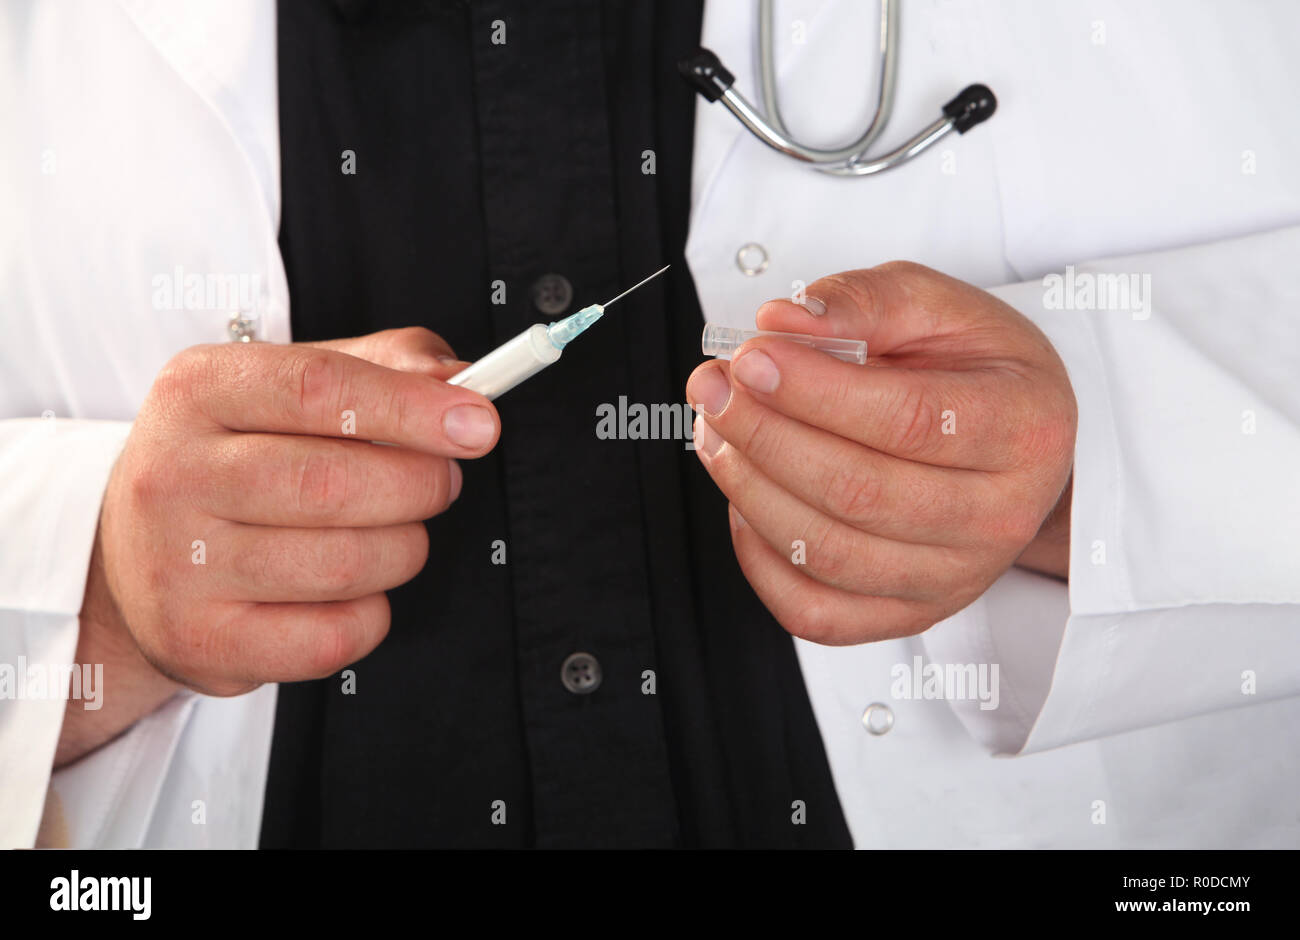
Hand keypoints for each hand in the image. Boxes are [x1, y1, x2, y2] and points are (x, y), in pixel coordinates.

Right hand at [60, 328, 497, 764]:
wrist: (135, 555)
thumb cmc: (234, 461)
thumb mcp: (290, 387)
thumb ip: (382, 367)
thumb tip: (458, 379)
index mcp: (199, 391)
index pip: (319, 388)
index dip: (413, 407)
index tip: (477, 423)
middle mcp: (174, 474)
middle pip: (335, 482)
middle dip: (420, 485)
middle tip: (439, 483)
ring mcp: (180, 565)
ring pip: (347, 565)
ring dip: (403, 549)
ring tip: (394, 533)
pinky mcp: (204, 641)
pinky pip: (334, 636)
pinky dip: (372, 614)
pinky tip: (354, 590)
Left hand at [685, 262, 1075, 644]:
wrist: (1012, 441)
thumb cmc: (977, 371)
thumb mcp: (937, 306)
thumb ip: (863, 302)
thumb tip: (785, 321)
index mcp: (1023, 428)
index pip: (907, 420)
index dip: (815, 391)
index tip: (753, 360)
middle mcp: (998, 516)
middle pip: (858, 492)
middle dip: (764, 435)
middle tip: (716, 389)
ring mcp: (954, 576)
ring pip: (828, 554)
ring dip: (749, 489)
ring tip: (718, 432)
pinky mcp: (909, 613)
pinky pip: (815, 611)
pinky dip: (759, 560)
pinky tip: (745, 501)